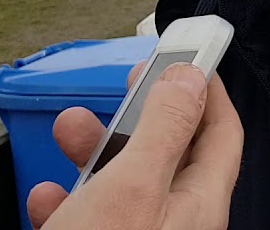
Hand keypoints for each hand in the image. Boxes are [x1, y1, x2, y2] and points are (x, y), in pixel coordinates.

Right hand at [26, 61, 242, 229]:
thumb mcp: (134, 184)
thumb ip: (164, 128)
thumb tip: (190, 78)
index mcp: (199, 201)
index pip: (222, 132)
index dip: (209, 90)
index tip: (190, 56)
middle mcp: (175, 219)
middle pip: (170, 150)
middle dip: (143, 111)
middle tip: (130, 81)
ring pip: (123, 181)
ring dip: (95, 150)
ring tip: (69, 129)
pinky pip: (89, 215)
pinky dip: (67, 198)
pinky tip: (47, 194)